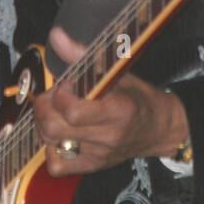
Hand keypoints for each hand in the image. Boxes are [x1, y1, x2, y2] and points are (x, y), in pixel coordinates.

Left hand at [34, 26, 190, 176]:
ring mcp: (99, 155)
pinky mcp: (92, 166)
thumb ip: (82, 54)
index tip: (65, 84)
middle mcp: (107, 136)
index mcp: (118, 111)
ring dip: (45, 124)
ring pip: (51, 144)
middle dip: (44, 108)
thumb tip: (56, 36)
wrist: (158, 128)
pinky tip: (59, 135)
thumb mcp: (116, 71)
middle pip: (54, 129)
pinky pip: (57, 166)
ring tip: (55, 112)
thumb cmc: (137, 97)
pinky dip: (50, 149)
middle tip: (53, 96)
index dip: (59, 95)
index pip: (72, 111)